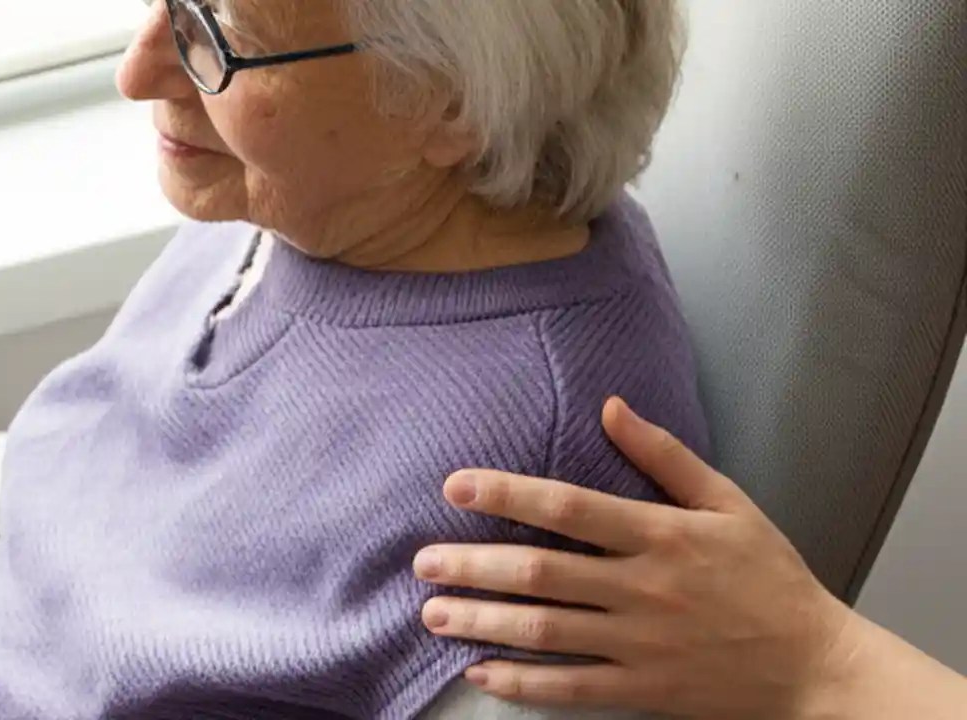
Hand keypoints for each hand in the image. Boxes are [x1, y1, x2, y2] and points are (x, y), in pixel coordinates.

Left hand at [414, 397, 861, 718]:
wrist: (816, 666)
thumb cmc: (769, 576)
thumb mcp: (728, 503)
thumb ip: (664, 455)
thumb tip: (610, 405)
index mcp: (661, 534)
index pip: (568, 507)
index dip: (507, 494)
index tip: (455, 485)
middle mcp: (643, 588)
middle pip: (541, 572)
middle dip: (473, 565)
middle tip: (422, 561)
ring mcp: (640, 644)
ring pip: (545, 630)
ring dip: (483, 621)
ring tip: (433, 612)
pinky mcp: (643, 690)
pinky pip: (570, 687)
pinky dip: (521, 682)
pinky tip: (480, 671)